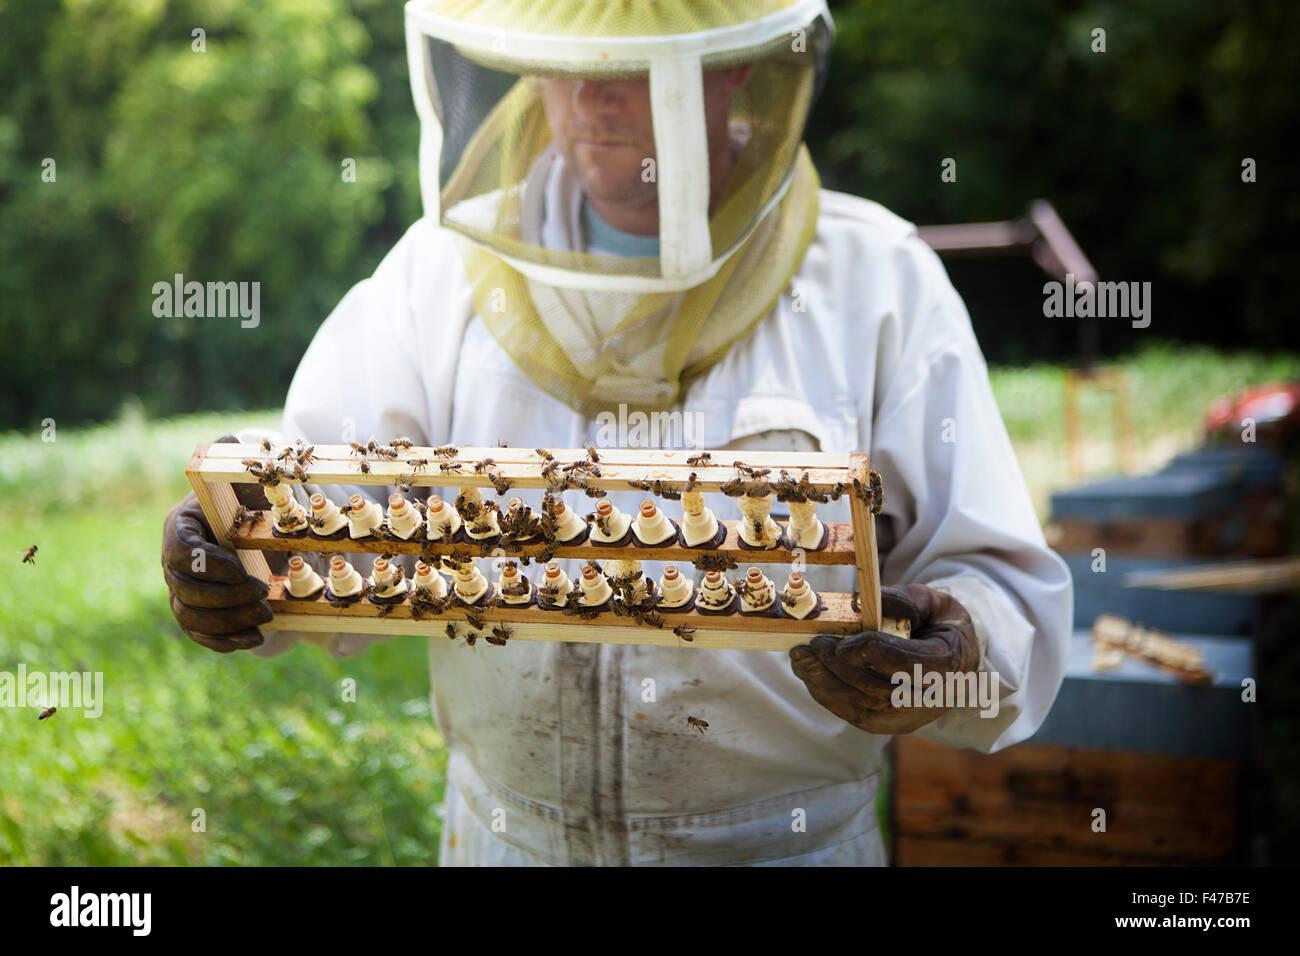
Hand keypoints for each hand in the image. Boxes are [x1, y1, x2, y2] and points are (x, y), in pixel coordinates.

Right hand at [161, 435, 271, 651]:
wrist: (248, 529)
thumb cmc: (245, 501)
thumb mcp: (244, 480)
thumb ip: (235, 462)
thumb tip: (230, 442)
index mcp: (180, 526)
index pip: (178, 551)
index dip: (206, 565)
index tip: (240, 569)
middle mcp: (172, 561)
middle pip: (184, 588)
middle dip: (225, 596)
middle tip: (262, 593)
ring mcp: (180, 589)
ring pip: (191, 615)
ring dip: (230, 620)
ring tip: (266, 616)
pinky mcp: (195, 613)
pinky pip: (200, 635)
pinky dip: (225, 641)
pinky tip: (255, 638)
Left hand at [789, 583, 979, 734]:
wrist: (953, 659)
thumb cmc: (939, 624)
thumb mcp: (931, 601)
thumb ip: (901, 599)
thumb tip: (861, 600)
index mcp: (951, 662)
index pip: (913, 666)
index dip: (876, 655)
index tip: (844, 643)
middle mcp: (935, 699)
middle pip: (883, 693)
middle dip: (842, 669)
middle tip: (813, 646)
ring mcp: (913, 717)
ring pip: (865, 709)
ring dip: (827, 685)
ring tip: (801, 659)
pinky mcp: (891, 725)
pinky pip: (856, 716)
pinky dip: (828, 696)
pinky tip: (808, 675)